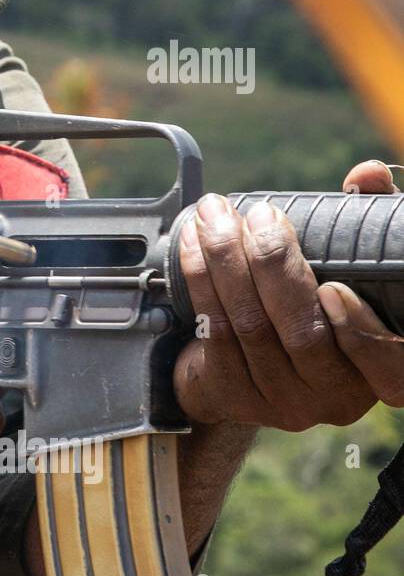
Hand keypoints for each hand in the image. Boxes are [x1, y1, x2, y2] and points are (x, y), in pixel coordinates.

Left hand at [173, 161, 403, 430]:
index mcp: (380, 370)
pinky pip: (213, 331)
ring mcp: (283, 402)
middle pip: (303, 333)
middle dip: (273, 264)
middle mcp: (336, 395)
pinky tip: (192, 243)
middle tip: (257, 214)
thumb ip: (364, 225)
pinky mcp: (234, 395)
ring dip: (226, 263)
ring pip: (251, 328)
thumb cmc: (313, 306)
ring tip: (216, 216)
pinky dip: (200, 279)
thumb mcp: (350, 268)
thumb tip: (366, 174)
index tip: (333, 288)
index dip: (362, 332)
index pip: (391, 368)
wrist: (245, 366)